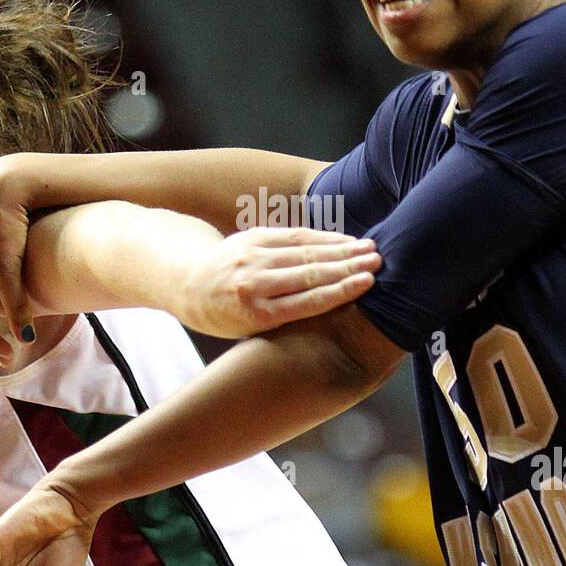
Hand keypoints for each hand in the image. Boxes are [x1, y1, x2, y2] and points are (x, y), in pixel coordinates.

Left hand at [179, 227, 380, 337]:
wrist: (187, 282)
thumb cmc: (225, 316)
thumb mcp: (250, 330)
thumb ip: (286, 319)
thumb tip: (334, 310)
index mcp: (256, 314)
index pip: (308, 301)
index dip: (341, 291)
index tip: (367, 283)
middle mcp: (255, 283)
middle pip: (311, 273)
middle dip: (348, 267)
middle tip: (378, 263)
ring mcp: (254, 256)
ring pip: (306, 251)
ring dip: (342, 250)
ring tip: (370, 250)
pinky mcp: (253, 237)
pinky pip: (294, 236)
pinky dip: (322, 238)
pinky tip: (344, 240)